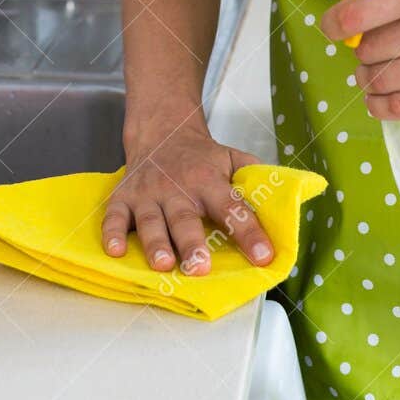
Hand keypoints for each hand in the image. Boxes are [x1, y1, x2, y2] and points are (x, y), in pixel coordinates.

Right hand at [101, 111, 274, 274]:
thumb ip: (254, 177)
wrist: (161, 131)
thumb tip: (287, 198)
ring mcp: (148, 194)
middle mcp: (178, 187)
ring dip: (156, 243)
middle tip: (200, 268)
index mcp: (209, 180)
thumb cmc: (200, 156)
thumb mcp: (232, 158)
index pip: (233, 207)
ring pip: (151, 221)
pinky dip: (112, 234)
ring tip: (163, 265)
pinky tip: (115, 252)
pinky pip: (114, 217)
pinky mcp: (123, 198)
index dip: (249, 232)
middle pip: (185, 218)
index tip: (264, 256)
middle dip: (192, 243)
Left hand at [320, 0, 399, 119]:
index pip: (355, 16)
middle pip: (365, 51)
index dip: (333, 23)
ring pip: (379, 81)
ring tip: (376, 68)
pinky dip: (382, 104)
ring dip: (369, 76)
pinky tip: (381, 95)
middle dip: (360, 48)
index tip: (332, 25)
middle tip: (368, 44)